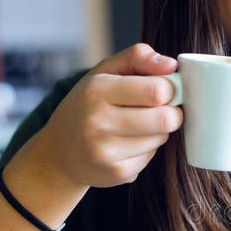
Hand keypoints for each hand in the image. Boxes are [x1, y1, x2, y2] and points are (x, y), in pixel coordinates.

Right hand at [33, 44, 182, 190]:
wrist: (59, 152)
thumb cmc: (88, 105)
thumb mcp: (104, 72)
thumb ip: (137, 58)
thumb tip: (171, 65)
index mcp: (97, 90)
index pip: (157, 90)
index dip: (169, 88)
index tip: (162, 90)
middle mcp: (99, 122)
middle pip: (166, 118)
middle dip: (172, 112)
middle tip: (159, 109)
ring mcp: (107, 151)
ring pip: (162, 137)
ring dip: (158, 130)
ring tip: (135, 126)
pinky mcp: (118, 173)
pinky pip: (152, 156)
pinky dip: (147, 148)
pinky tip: (127, 144)